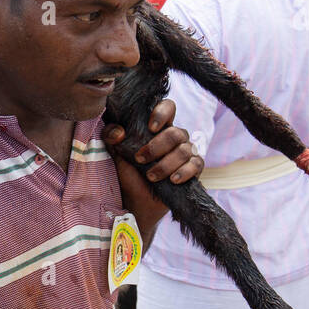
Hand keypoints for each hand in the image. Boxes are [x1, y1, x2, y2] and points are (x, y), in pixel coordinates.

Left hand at [103, 99, 200, 235]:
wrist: (138, 200)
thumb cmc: (130, 173)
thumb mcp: (117, 154)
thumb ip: (112, 137)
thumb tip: (118, 131)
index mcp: (158, 127)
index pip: (168, 107)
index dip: (163, 112)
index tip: (151, 127)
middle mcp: (175, 137)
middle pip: (176, 133)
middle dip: (157, 147)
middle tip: (141, 159)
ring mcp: (187, 152)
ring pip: (185, 150)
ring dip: (166, 164)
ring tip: (151, 176)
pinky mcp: (194, 169)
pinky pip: (196, 165)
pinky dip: (184, 172)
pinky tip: (172, 180)